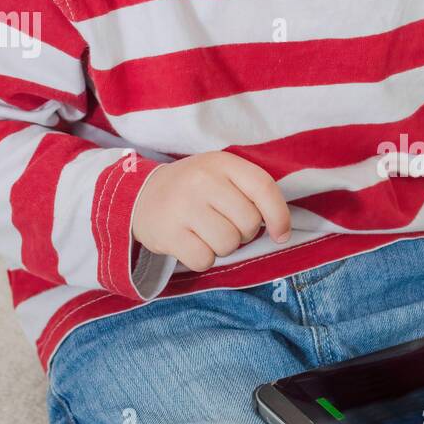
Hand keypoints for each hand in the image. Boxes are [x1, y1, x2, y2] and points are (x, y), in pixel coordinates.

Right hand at [131, 151, 291, 273]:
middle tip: (223, 225)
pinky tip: (191, 243)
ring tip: (205, 232)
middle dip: (243, 233)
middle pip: (248, 223)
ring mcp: (183, 206)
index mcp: (222, 163)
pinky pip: (204, 260)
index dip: (279, 215)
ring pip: (228, 244)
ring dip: (222, 247)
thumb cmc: (194, 190)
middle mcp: (202, 180)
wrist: (140, 195)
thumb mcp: (222, 176)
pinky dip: (203, 259)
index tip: (280, 234)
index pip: (264, 188)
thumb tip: (282, 232)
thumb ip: (252, 194)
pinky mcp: (168, 233)